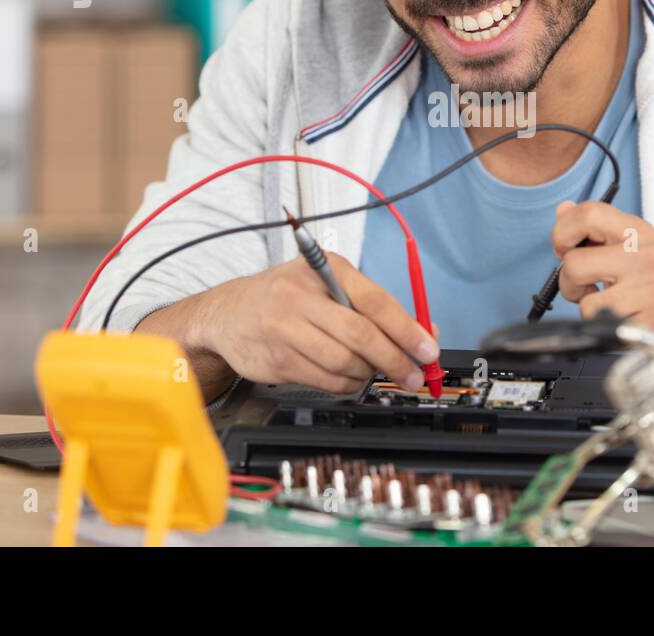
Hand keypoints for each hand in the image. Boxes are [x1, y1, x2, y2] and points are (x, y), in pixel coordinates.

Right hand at [190, 253, 438, 394]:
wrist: (226, 314)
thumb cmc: (286, 296)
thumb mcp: (327, 284)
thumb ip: (371, 306)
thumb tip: (422, 332)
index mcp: (325, 269)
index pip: (375, 301)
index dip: (407, 329)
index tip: (427, 350)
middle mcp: (301, 295)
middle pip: (361, 336)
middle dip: (394, 360)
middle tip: (413, 376)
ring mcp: (285, 328)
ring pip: (344, 362)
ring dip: (367, 373)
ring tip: (372, 370)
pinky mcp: (276, 359)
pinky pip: (325, 380)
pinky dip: (345, 384)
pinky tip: (348, 377)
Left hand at [551, 201, 653, 381]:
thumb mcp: (640, 248)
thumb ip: (600, 231)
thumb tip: (564, 211)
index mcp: (640, 232)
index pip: (588, 213)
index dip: (563, 232)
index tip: (565, 250)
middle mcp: (645, 255)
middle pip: (575, 263)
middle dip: (569, 283)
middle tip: (586, 289)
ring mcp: (651, 288)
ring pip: (586, 303)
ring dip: (590, 312)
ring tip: (611, 309)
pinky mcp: (652, 321)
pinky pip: (605, 327)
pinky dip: (608, 331)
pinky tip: (627, 323)